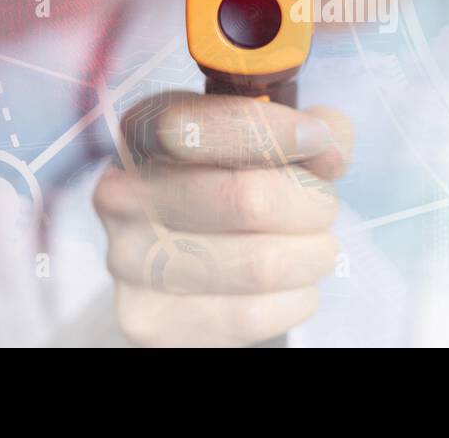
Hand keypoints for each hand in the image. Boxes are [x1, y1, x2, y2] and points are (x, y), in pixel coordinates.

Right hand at [93, 92, 352, 346]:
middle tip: (324, 208)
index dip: (271, 132)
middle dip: (311, 203)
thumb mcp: (275, 144)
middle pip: (246, 198)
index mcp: (142, 132)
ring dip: (311, 255)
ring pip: (260, 264)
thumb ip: (308, 130)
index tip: (319, 140)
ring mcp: (126, 261)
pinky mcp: (146, 320)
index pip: (198, 127)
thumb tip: (327, 146)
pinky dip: (295, 298)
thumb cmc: (241, 189)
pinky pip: (252, 315)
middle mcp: (121, 193)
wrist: (199, 271)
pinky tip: (291, 287)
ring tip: (315, 248)